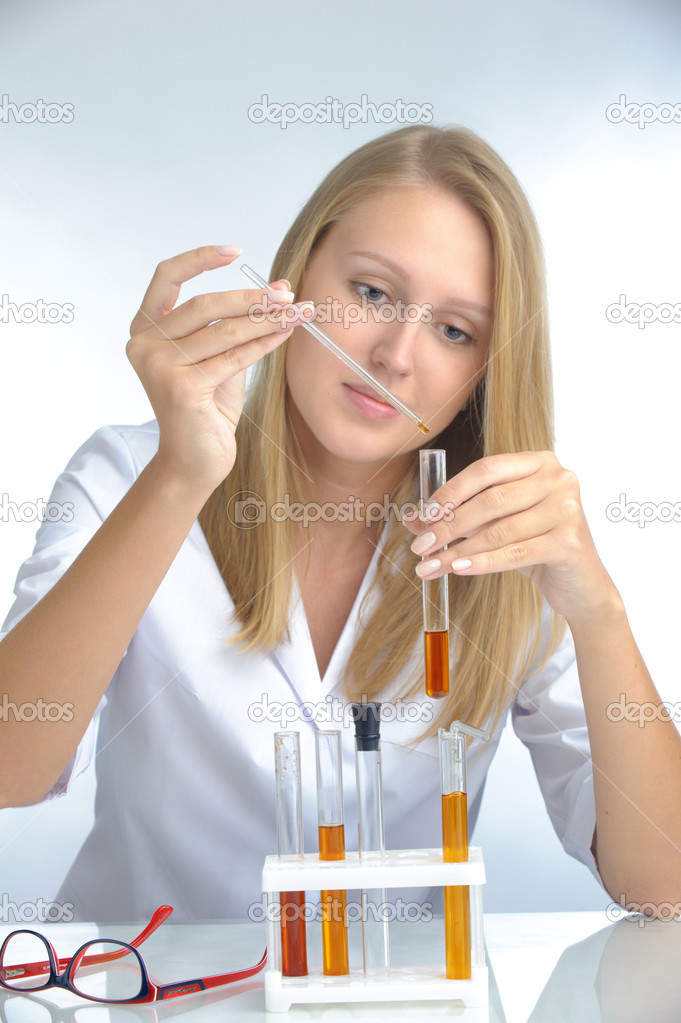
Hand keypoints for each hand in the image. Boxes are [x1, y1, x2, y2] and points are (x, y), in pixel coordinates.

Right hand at [126, 245, 313, 495]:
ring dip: (264, 319)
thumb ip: (240, 323)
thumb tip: (280, 287)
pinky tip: (285, 335)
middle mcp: (144, 344)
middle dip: (250, 297)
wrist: (195, 461)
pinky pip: (233, 357)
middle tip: (286, 294)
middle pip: (203, 305)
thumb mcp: (221, 356)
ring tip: (294, 312)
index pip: (165, 277)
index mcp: (145, 329)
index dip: (199, 259)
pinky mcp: (180, 387)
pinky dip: (263, 344)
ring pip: (223, 331)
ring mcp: (159, 366)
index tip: (235, 251)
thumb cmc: (206, 408)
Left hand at [403, 450, 618, 624]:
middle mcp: (558, 479)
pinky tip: (458, 569)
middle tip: (420, 545)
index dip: (450, 492)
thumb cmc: (537, 546)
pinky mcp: (569, 542)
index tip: (423, 516)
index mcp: (540, 463)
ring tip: (430, 566)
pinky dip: (482, 562)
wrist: (582, 585)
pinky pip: (514, 552)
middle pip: (489, 500)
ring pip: (498, 530)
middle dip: (448, 525)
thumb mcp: (498, 525)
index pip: (485, 469)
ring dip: (457, 550)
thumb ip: (460, 516)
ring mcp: (567, 509)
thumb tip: (413, 520)